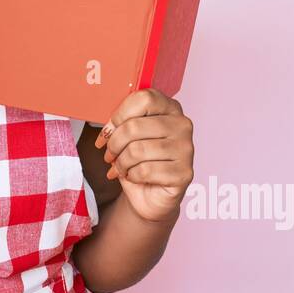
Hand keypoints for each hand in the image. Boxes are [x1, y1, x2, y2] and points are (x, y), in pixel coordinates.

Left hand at [95, 87, 193, 222]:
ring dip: (121, 162)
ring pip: (137, 150)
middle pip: (134, 126)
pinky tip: (134, 176)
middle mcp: (182, 124)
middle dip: (114, 144)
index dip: (119, 115)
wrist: (152, 194)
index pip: (143, 99)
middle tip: (109, 154)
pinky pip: (145, 170)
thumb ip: (121, 123)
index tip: (108, 130)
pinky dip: (131, 175)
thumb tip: (108, 129)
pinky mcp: (184, 173)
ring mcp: (186, 149)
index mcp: (170, 107)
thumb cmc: (139, 160)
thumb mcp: (128, 136)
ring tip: (121, 167)